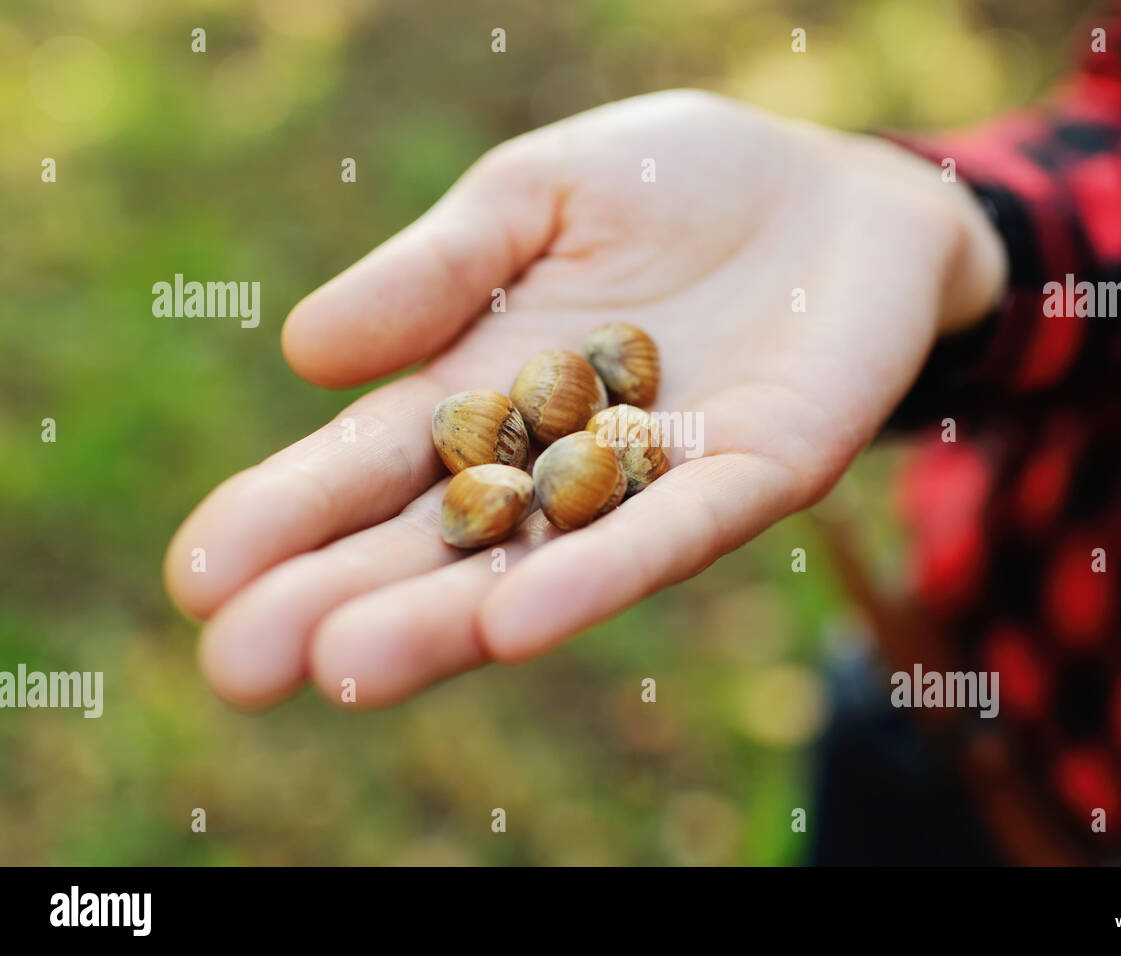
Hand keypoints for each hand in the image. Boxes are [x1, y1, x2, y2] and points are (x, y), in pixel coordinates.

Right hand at [164, 90, 1005, 709]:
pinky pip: (674, 532)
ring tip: (350, 666)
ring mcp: (654, 477)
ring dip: (447, 619)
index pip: (371, 463)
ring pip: (541, 560)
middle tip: (240, 667)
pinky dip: (597, 575)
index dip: (288, 514)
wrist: (837, 191)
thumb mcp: (535, 194)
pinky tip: (517, 620)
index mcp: (486, 384)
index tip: (196, 576)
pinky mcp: (756, 474)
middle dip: (341, 599)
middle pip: (438, 539)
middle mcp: (558, 455)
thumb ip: (437, 268)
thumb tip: (304, 350)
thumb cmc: (676, 186)